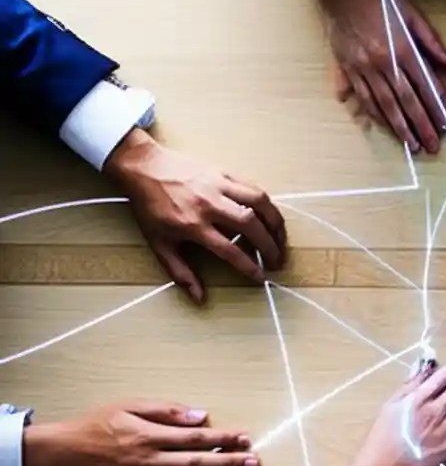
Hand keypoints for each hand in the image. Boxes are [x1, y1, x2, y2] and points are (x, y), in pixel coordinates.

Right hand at [22, 402, 259, 465]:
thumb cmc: (98, 423)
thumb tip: (201, 415)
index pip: (195, 438)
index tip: (245, 439)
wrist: (62, 452)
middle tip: (254, 464)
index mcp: (149, 435)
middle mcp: (148, 461)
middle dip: (228, 463)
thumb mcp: (130, 406)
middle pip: (196, 464)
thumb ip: (167, 411)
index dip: (223, 438)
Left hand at [104, 130, 286, 303]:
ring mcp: (219, 186)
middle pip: (250, 226)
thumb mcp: (159, 243)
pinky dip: (267, 204)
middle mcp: (209, 205)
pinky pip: (253, 188)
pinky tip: (270, 217)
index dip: (248, 266)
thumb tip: (199, 298)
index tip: (260, 277)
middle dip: (269, 246)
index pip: (229, 249)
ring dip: (275, 223)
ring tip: (281, 239)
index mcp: (192, 225)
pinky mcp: (224, 173)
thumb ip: (180, 272)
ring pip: (259, 203)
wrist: (143, 167)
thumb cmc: (150, 207)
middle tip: (277, 261)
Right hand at [318, 0, 445, 152]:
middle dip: (420, 126)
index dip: (435, 108)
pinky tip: (384, 127)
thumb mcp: (413, 15)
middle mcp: (384, 62)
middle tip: (430, 147)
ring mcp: (364, 67)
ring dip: (398, 127)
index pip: (424, 86)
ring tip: (411, 145)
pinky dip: (375, 115)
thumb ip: (431, 42)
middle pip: (406, 102)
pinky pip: (363, 97)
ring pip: (384, 105)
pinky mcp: (348, 68)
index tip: (444, 126)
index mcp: (403, 49)